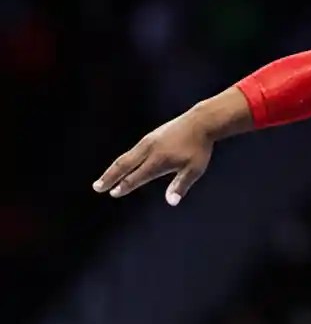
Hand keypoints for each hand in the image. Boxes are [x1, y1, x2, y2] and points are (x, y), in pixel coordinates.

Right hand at [94, 112, 214, 205]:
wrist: (201, 121)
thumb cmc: (199, 147)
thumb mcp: (194, 169)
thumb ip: (181, 185)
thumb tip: (171, 202)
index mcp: (158, 160)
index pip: (136, 176)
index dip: (124, 186)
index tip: (113, 193)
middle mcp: (149, 150)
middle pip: (124, 165)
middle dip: (109, 177)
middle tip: (97, 188)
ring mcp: (148, 141)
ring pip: (126, 157)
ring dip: (114, 169)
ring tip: (104, 178)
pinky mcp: (151, 136)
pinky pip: (133, 151)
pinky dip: (124, 159)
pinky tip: (123, 164)